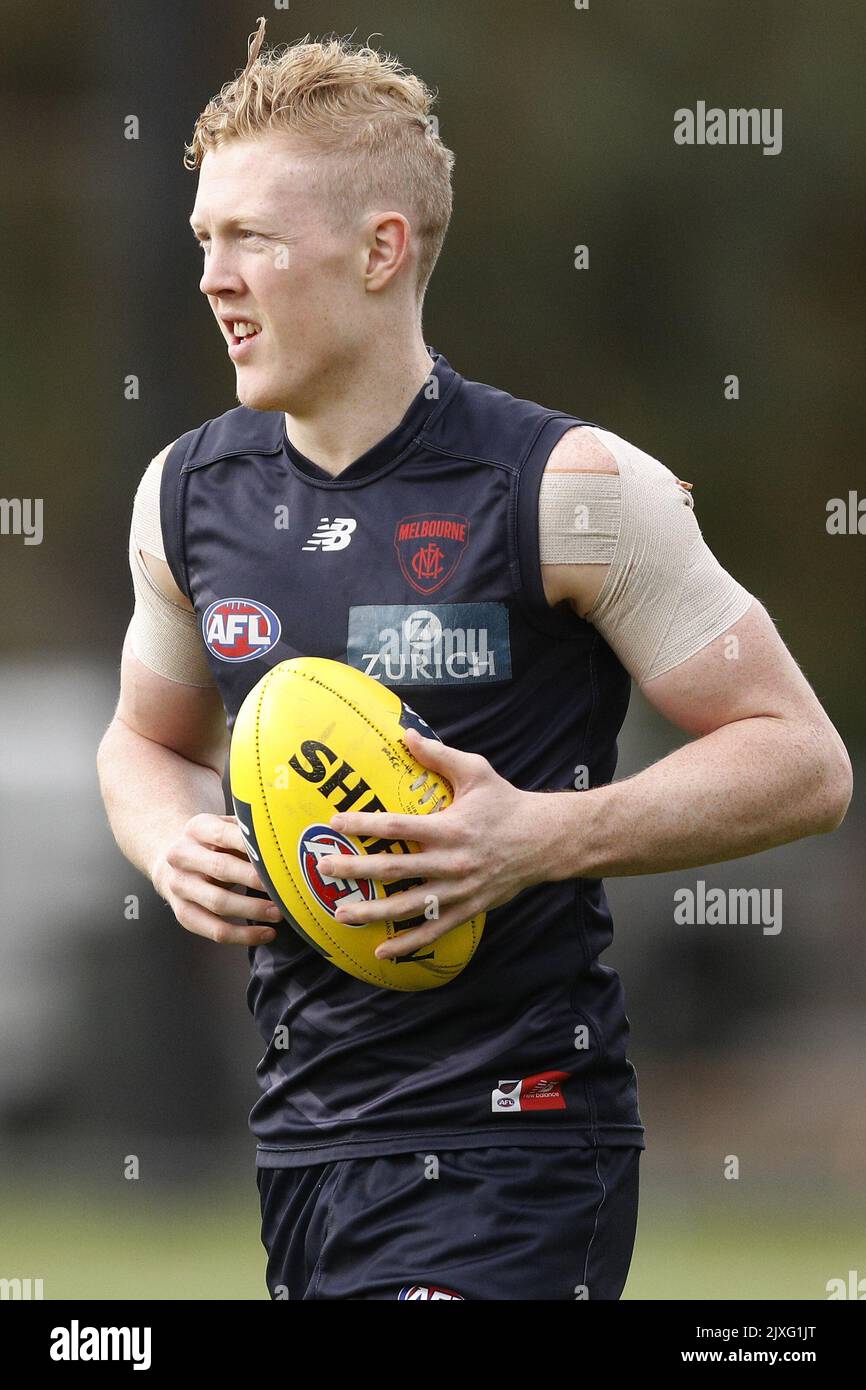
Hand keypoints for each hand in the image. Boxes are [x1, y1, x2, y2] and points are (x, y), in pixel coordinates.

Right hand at [151, 812, 280, 944]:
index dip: (252, 845)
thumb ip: (247, 833)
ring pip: (218, 903)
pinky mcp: (183, 913)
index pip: (224, 834)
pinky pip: (214, 930)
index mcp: (196, 828)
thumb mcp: (224, 827)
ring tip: (279, 913)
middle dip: (256, 880)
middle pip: (221, 868)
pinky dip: (243, 935)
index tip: (278, 855)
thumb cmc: (212, 844)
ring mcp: (180, 886)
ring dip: (253, 910)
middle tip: (284, 888)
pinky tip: (266, 933)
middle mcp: (182, 856)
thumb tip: (286, 842)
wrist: (172, 861)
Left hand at [317, 727, 544, 959]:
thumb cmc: (505, 804)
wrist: (544, 841)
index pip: (397, 827)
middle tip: (323, 869)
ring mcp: (458, 891)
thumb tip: (405, 734)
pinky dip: (408, 944)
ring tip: (341, 913)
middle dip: (355, 870)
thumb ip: (438, 756)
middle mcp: (451, 862)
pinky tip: (382, 951)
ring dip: (372, 913)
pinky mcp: (467, 909)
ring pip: (407, 906)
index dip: (363, 825)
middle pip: (393, 870)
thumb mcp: (476, 772)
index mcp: (449, 828)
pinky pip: (433, 931)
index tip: (334, 823)